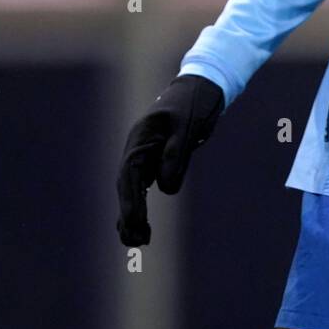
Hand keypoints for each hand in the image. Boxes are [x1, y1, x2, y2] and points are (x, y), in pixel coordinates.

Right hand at [116, 75, 224, 246]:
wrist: (202, 86)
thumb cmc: (195, 103)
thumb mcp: (188, 126)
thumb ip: (176, 155)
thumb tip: (164, 189)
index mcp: (141, 137)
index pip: (130, 175)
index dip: (131, 202)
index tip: (136, 225)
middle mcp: (137, 147)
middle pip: (126, 185)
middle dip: (129, 214)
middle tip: (136, 242)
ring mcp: (143, 153)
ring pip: (131, 188)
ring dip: (132, 214)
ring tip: (137, 242)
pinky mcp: (154, 158)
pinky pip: (142, 185)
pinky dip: (140, 204)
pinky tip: (141, 226)